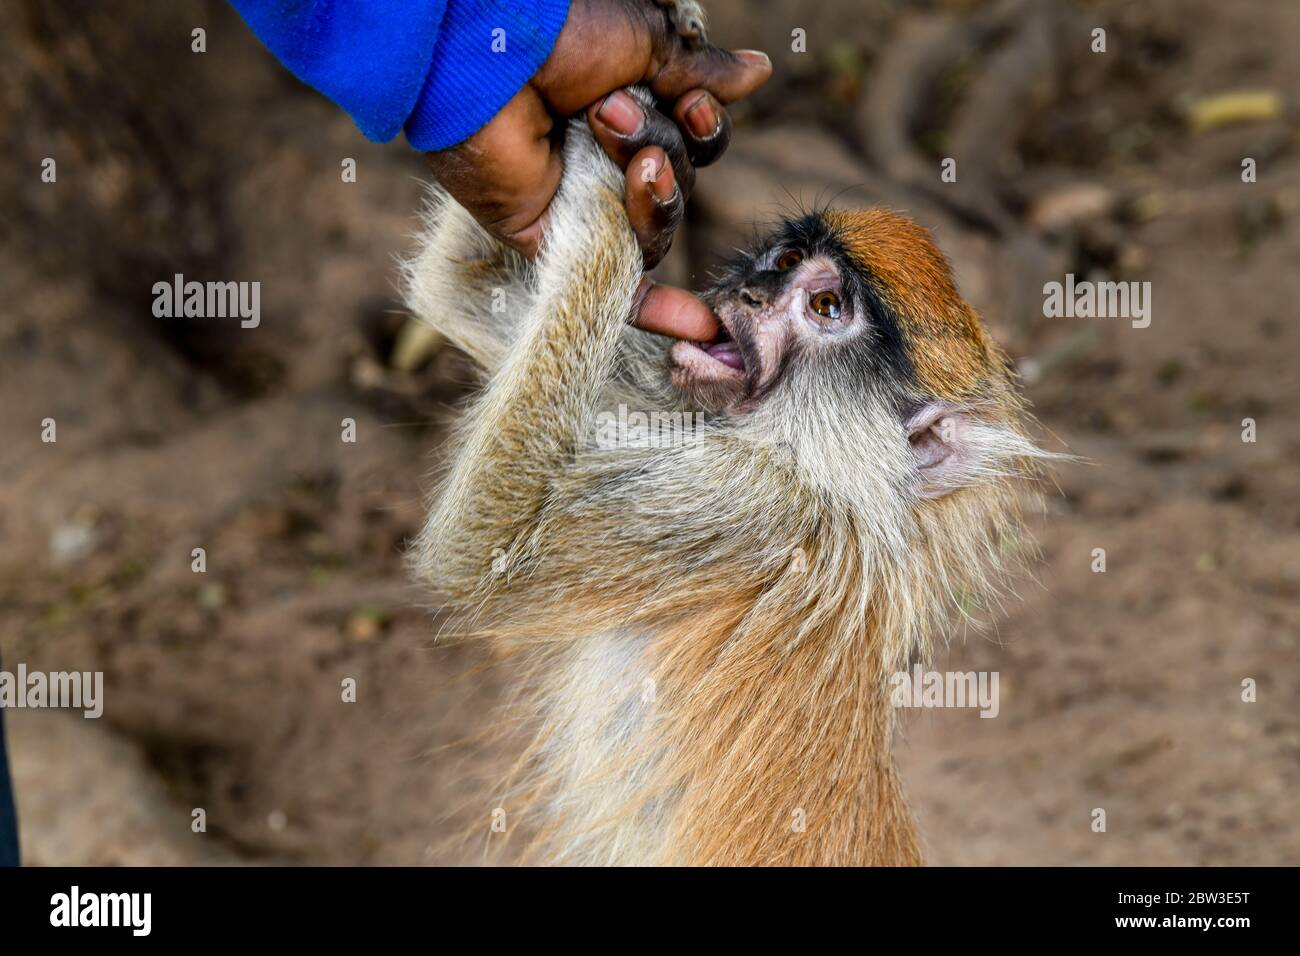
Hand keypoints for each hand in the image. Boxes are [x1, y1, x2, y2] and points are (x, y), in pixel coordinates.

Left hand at [425, 0, 770, 340]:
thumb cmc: (559, 34)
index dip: (702, 128)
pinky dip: (660, 310)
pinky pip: (619, 288)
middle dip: (660, 146)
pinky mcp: (558, 242)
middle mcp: (611, 163)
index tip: (689, 101)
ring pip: (658, 228)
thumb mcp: (643, 44)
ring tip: (608, 144)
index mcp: (634, 112)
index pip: (696, 142)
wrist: (488, 59)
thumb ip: (698, 73)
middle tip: (606, 110)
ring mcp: (586, 206)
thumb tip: (760, 71)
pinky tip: (699, 326)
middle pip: (680, 184)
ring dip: (650, 191)